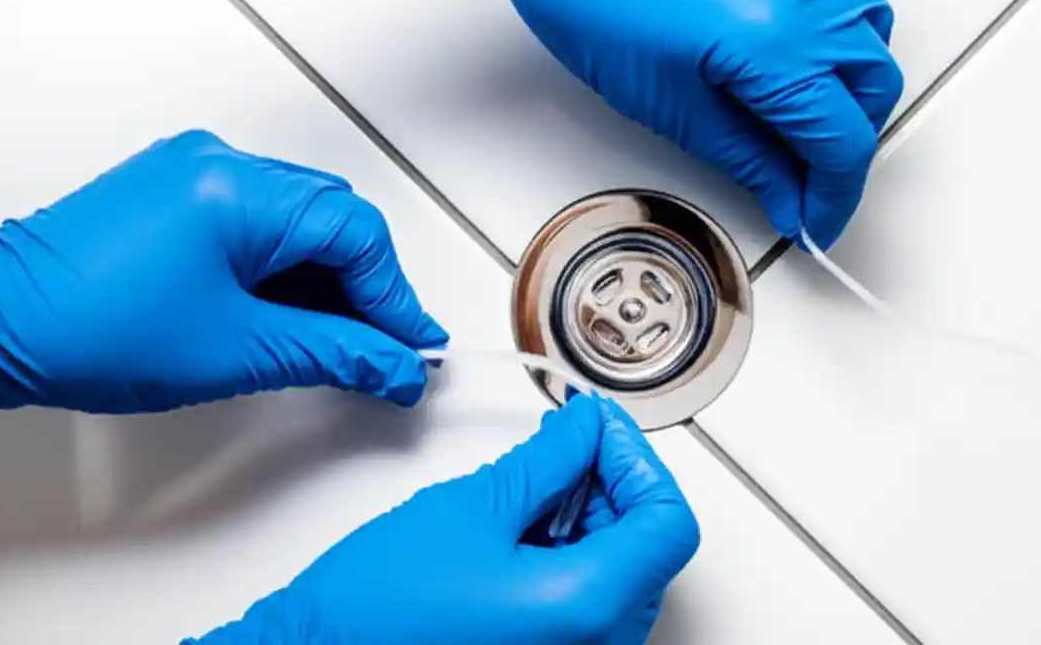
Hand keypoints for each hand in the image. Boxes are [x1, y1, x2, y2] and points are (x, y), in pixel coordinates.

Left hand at [0, 130, 446, 412]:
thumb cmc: (85, 329)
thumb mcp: (236, 351)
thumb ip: (333, 353)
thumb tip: (391, 364)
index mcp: (240, 188)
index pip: (355, 233)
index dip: (394, 296)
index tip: (411, 344)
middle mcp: (221, 164)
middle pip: (334, 222)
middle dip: (367, 289)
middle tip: (385, 348)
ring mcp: (197, 174)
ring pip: (299, 224)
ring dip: (326, 283)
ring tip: (338, 343)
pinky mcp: (179, 194)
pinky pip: (260, 224)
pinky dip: (285, 271)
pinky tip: (294, 316)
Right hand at [190, 392, 700, 643]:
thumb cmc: (374, 613)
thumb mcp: (474, 508)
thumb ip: (548, 460)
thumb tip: (585, 427)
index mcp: (587, 607)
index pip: (666, 522)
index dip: (639, 460)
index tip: (603, 428)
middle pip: (648, 546)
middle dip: (614, 481)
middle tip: (571, 440)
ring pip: (621, 570)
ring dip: (593, 514)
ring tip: (538, 478)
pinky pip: (588, 599)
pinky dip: (571, 551)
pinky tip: (527, 522)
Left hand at [462, 0, 902, 248]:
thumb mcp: (671, 106)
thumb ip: (747, 158)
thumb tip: (788, 197)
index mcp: (781, 46)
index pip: (844, 141)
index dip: (834, 197)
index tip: (816, 222)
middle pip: (874, 90)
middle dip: (848, 146)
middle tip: (806, 184)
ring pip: (873, 38)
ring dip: (851, 90)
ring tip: (801, 124)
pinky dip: (837, 39)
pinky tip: (794, 61)